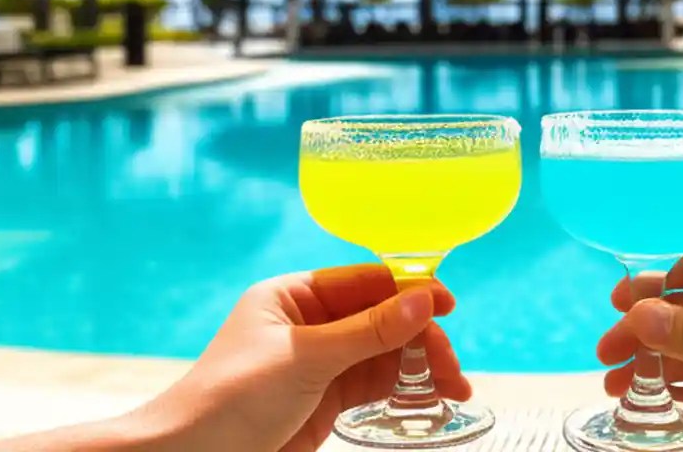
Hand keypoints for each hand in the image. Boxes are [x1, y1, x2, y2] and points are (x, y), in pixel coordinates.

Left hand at [151, 264, 471, 451]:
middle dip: (420, 340)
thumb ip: (369, 331)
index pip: (363, 282)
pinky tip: (430, 397)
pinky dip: (404, 389)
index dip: (409, 290)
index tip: (448, 303)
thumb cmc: (229, 399)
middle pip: (382, 320)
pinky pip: (375, 384)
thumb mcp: (306, 358)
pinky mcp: (325, 399)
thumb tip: (424, 300)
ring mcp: (318, 362)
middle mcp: (308, 324)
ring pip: (384, 354)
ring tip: (454, 389)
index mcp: (292, 297)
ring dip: (420, 368)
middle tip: (451, 368)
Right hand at [597, 251, 682, 451]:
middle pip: (678, 315)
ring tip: (613, 385)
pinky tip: (643, 402)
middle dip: (641, 331)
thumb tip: (637, 317)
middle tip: (606, 351)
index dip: (655, 285)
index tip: (618, 302)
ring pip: (681, 356)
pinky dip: (668, 395)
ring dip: (647, 366)